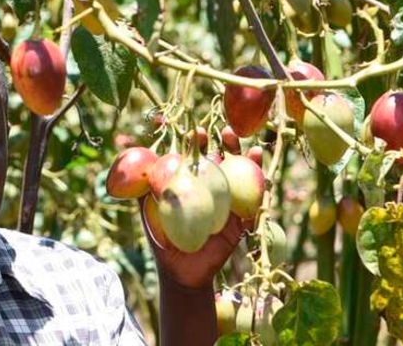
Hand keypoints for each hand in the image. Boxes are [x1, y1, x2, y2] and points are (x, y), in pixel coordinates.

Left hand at [139, 138, 261, 288]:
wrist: (180, 270)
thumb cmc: (163, 237)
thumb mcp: (150, 209)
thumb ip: (146, 187)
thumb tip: (137, 163)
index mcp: (191, 180)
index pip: (196, 154)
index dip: (197, 142)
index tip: (197, 132)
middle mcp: (211, 186)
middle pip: (223, 157)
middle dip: (228, 142)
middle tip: (228, 132)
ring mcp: (227, 202)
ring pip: (242, 175)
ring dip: (249, 160)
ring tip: (253, 149)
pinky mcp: (240, 220)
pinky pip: (253, 203)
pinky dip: (261, 189)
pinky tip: (264, 181)